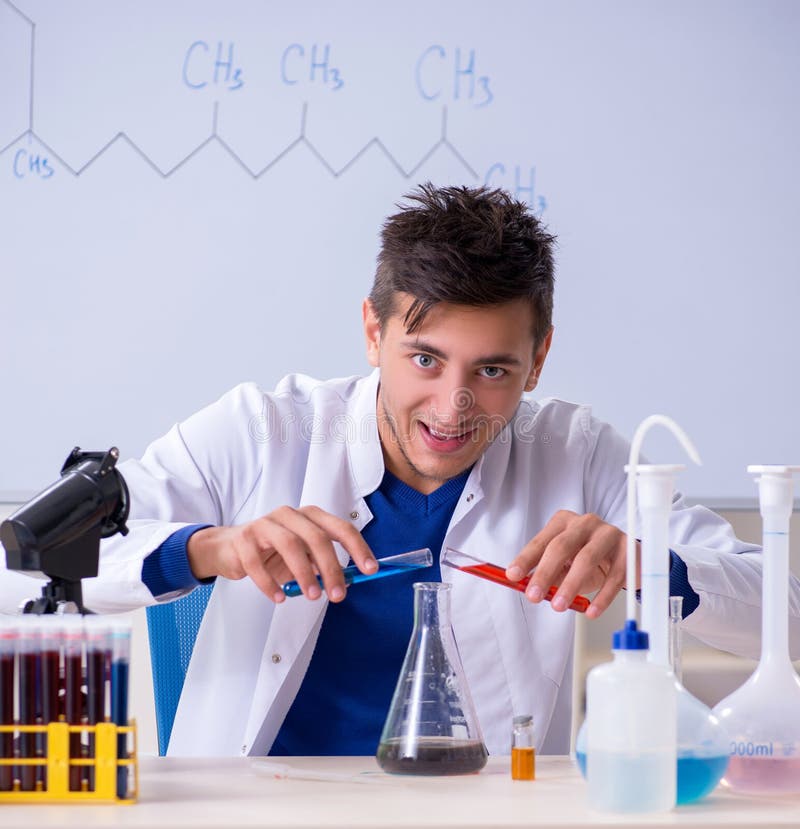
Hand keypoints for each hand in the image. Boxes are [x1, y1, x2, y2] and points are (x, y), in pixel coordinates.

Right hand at [186, 505, 376, 603]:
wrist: (229, 548)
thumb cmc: (272, 551)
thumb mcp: (302, 556)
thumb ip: (323, 565)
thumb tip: (347, 582)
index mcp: (310, 516)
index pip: (340, 528)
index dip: (357, 548)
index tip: (370, 569)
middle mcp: (290, 515)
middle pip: (317, 537)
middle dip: (332, 567)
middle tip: (338, 594)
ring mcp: (265, 525)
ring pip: (291, 545)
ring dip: (304, 574)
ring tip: (312, 596)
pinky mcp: (244, 540)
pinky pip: (259, 563)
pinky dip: (271, 583)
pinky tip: (279, 597)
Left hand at [505, 510, 638, 618]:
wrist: (629, 556)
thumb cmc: (592, 558)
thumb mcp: (567, 564)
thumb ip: (549, 573)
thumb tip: (529, 588)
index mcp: (564, 522)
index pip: (541, 541)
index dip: (526, 559)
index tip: (512, 576)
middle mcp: (585, 523)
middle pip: (561, 547)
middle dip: (545, 573)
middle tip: (534, 596)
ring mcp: (608, 534)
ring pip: (586, 559)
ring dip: (570, 585)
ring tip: (559, 606)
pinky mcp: (629, 550)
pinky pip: (614, 576)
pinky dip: (601, 597)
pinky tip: (591, 611)